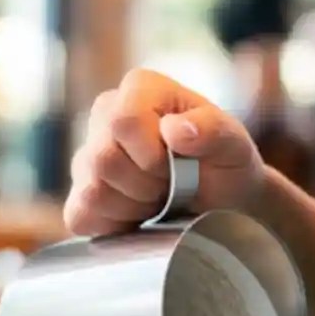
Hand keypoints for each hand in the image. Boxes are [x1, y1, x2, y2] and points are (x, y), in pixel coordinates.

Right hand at [65, 68, 264, 235]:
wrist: (222, 202)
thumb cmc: (225, 165)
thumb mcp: (234, 145)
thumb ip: (212, 130)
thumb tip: (174, 130)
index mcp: (140, 89)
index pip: (123, 121)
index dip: (151, 155)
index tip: (177, 165)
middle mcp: (105, 115)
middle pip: (102, 159)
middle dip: (145, 185)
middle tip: (171, 185)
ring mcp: (87, 155)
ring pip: (92, 191)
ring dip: (133, 207)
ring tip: (157, 198)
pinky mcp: (80, 195)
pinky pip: (80, 216)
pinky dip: (114, 225)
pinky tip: (138, 215)